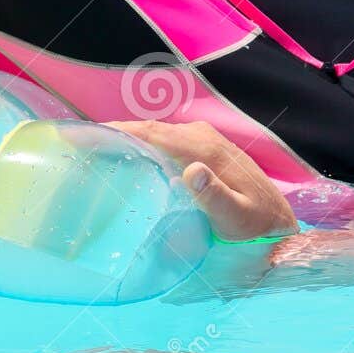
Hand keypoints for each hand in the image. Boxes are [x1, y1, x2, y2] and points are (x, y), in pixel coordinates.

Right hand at [105, 118, 299, 242]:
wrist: (276, 218)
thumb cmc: (255, 224)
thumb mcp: (236, 217)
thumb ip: (215, 196)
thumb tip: (191, 170)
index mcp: (205, 149)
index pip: (153, 133)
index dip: (118, 131)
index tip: (86, 132)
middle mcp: (202, 136)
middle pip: (150, 128)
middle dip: (114, 130)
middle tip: (77, 138)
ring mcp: (203, 138)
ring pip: (157, 132)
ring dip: (127, 135)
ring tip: (94, 144)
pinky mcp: (204, 146)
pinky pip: (166, 138)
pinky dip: (143, 141)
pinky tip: (127, 153)